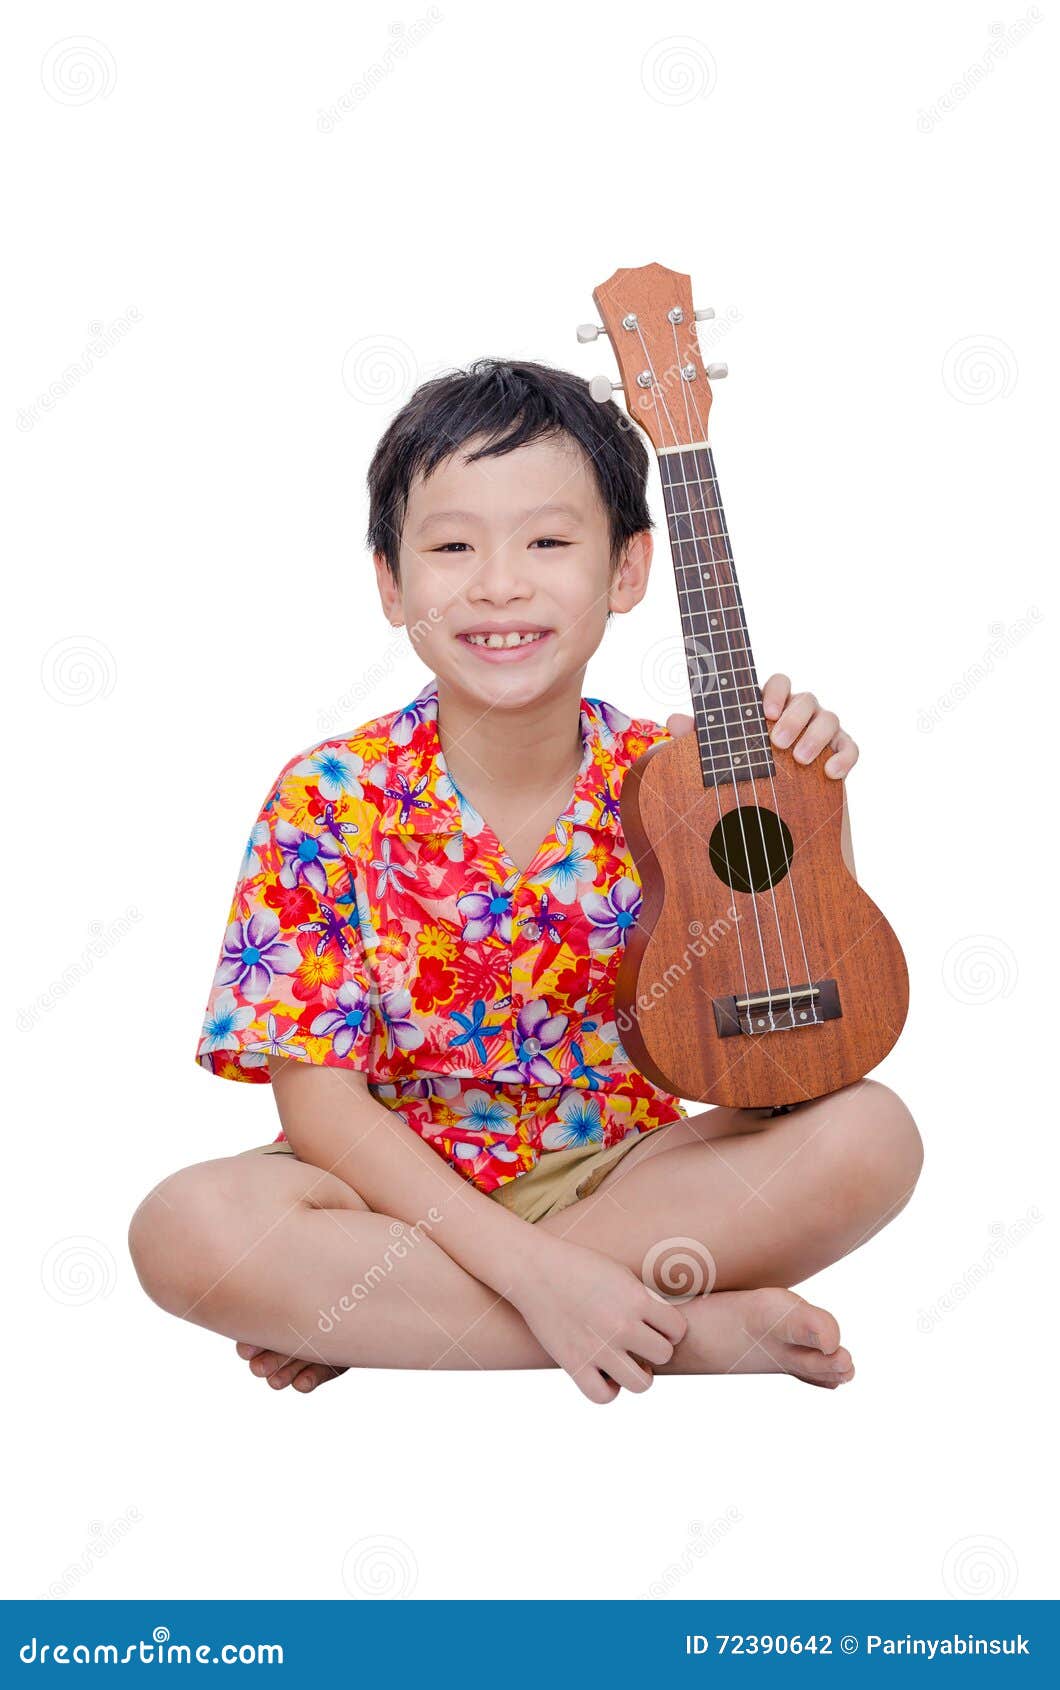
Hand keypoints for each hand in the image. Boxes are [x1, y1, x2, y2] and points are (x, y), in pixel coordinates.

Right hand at [508, 1234, 688, 1403]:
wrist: (535, 1268)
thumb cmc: (579, 1266)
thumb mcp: (620, 1274)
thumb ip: (645, 1301)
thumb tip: (667, 1329)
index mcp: (636, 1298)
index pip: (678, 1329)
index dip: (670, 1328)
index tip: (656, 1325)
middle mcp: (621, 1325)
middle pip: (663, 1355)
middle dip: (654, 1349)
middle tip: (639, 1342)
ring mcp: (597, 1347)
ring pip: (641, 1384)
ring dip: (638, 1374)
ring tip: (628, 1362)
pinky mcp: (573, 1363)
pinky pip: (603, 1396)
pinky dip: (608, 1390)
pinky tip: (604, 1373)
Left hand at [667, 673, 858, 780]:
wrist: (773, 808)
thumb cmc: (745, 766)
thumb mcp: (719, 753)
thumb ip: (701, 736)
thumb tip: (673, 719)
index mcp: (772, 705)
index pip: (778, 682)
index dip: (773, 691)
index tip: (764, 711)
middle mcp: (800, 712)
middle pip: (806, 699)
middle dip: (792, 718)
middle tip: (775, 741)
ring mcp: (823, 731)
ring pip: (829, 719)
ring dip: (815, 737)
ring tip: (799, 759)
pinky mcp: (839, 753)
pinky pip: (850, 748)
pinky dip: (844, 757)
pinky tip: (830, 773)